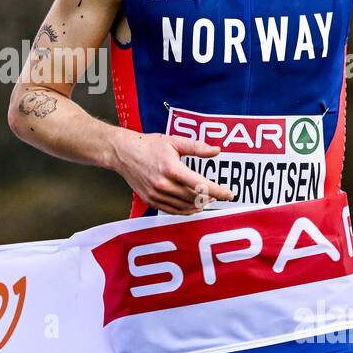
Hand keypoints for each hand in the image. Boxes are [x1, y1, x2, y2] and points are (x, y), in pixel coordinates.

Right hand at [110, 132, 235, 214]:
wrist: (122, 153)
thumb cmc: (148, 145)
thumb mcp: (174, 141)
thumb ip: (197, 147)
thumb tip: (216, 150)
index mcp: (172, 168)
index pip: (201, 184)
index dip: (218, 191)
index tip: (230, 194)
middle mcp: (163, 184)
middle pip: (194, 198)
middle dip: (209, 198)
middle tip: (218, 195)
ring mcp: (156, 194)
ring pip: (184, 207)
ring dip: (199, 206)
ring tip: (207, 200)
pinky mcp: (150, 200)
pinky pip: (172, 210)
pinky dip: (185, 211)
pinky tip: (192, 207)